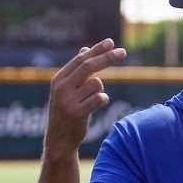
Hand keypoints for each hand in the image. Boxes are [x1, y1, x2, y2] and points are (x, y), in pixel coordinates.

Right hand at [43, 38, 126, 156]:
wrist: (59, 140)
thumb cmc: (67, 112)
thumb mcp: (66, 90)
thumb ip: (76, 71)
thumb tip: (84, 49)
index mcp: (58, 79)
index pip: (81, 59)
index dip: (97, 49)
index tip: (111, 42)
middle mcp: (61, 87)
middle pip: (89, 66)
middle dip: (108, 57)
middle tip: (123, 52)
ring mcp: (68, 100)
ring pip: (97, 83)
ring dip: (101, 90)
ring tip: (92, 101)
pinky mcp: (77, 113)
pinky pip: (99, 98)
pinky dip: (103, 100)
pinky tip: (97, 106)